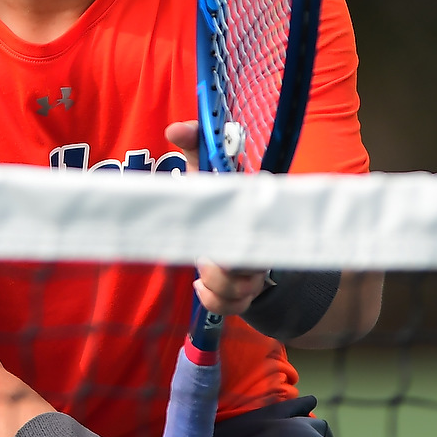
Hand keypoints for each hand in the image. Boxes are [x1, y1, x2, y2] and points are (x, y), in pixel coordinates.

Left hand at [164, 120, 271, 314]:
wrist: (237, 228)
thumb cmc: (220, 192)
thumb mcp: (208, 166)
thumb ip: (195, 143)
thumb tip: (173, 129)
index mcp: (255, 209)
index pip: (257, 223)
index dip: (238, 234)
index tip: (217, 237)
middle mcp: (262, 240)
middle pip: (249, 267)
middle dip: (221, 266)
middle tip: (204, 254)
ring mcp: (256, 269)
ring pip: (240, 289)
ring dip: (214, 282)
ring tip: (201, 264)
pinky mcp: (246, 291)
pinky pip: (233, 306)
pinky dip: (213, 300)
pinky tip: (198, 285)